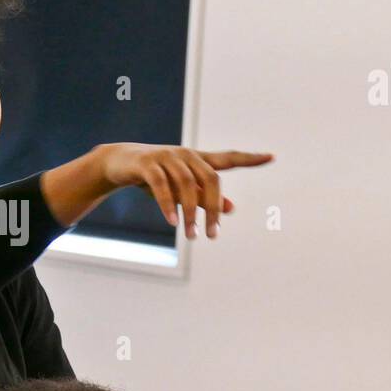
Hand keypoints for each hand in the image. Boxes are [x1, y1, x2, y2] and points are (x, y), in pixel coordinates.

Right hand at [95, 143, 273, 238]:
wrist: (118, 163)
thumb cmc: (155, 176)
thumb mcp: (180, 189)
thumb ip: (204, 197)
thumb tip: (231, 209)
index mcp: (197, 159)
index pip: (228, 158)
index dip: (250, 158)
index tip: (272, 157)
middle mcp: (186, 155)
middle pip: (210, 179)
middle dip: (213, 209)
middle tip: (212, 235)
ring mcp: (166, 157)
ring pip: (186, 185)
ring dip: (190, 213)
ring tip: (191, 235)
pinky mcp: (147, 164)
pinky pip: (161, 185)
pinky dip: (168, 205)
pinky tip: (173, 222)